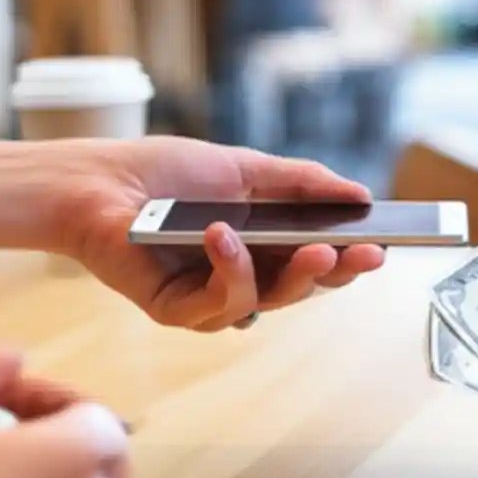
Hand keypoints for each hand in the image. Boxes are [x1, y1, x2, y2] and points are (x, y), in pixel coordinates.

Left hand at [50, 136, 385, 330]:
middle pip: (302, 288)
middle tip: (364, 255)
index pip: (316, 260)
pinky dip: (230, 272)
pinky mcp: (177, 310)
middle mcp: (242, 276)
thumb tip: (359, 194)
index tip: (379, 247)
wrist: (98, 180)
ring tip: (309, 247)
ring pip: (268, 302)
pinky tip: (225, 237)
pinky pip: (219, 306)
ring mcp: (210, 297)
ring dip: (293, 276)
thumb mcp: (246, 168)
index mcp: (263, 244)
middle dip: (336, 272)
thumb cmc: (165, 172)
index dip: (349, 258)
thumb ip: (302, 182)